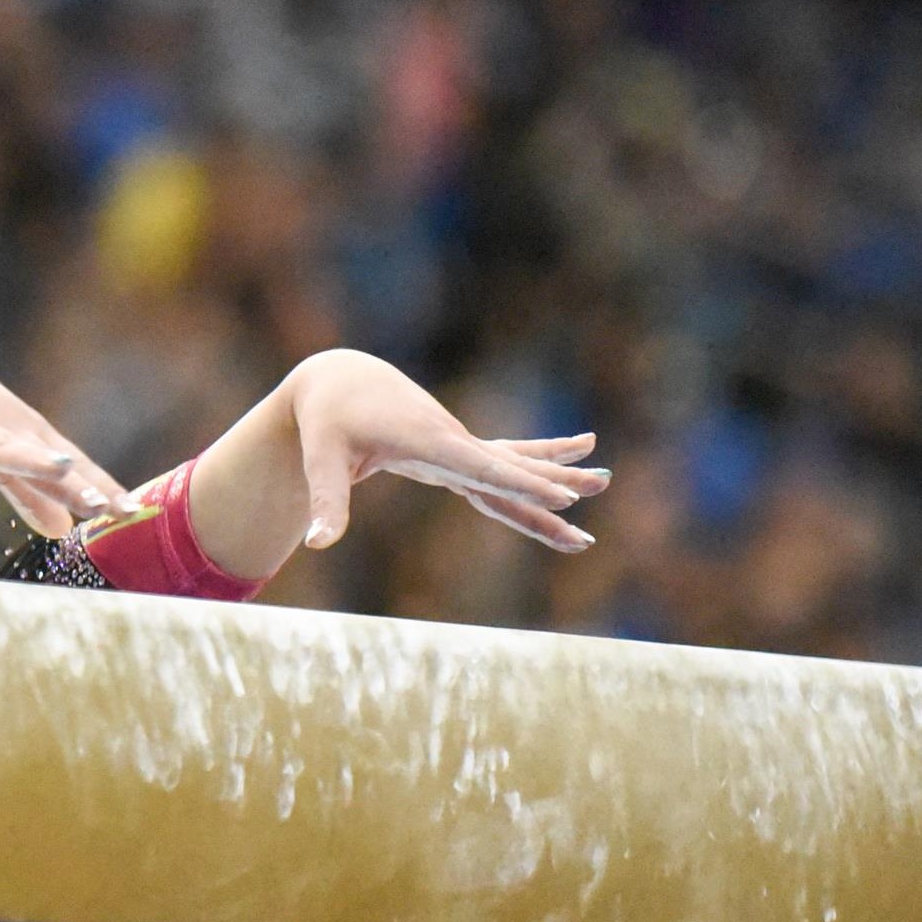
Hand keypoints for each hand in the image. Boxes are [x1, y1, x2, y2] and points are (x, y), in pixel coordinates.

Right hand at [0, 329, 125, 537]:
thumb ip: (29, 493)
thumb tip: (64, 531)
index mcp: (23, 437)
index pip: (71, 468)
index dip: (102, 489)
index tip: (135, 513)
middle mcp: (3, 429)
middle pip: (46, 460)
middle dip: (80, 482)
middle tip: (113, 506)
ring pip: (3, 446)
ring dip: (31, 457)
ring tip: (61, 468)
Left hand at [284, 349, 606, 552]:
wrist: (339, 378)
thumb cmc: (327, 418)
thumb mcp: (321, 457)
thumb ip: (326, 500)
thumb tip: (316, 543)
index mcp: (427, 441)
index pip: (483, 468)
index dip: (523, 484)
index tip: (564, 497)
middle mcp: (451, 440)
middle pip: (511, 467)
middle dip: (555, 482)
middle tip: (601, 486)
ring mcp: (457, 445)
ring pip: (515, 465)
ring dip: (557, 473)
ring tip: (604, 479)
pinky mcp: (455, 450)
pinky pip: (502, 464)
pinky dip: (535, 467)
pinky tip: (576, 454)